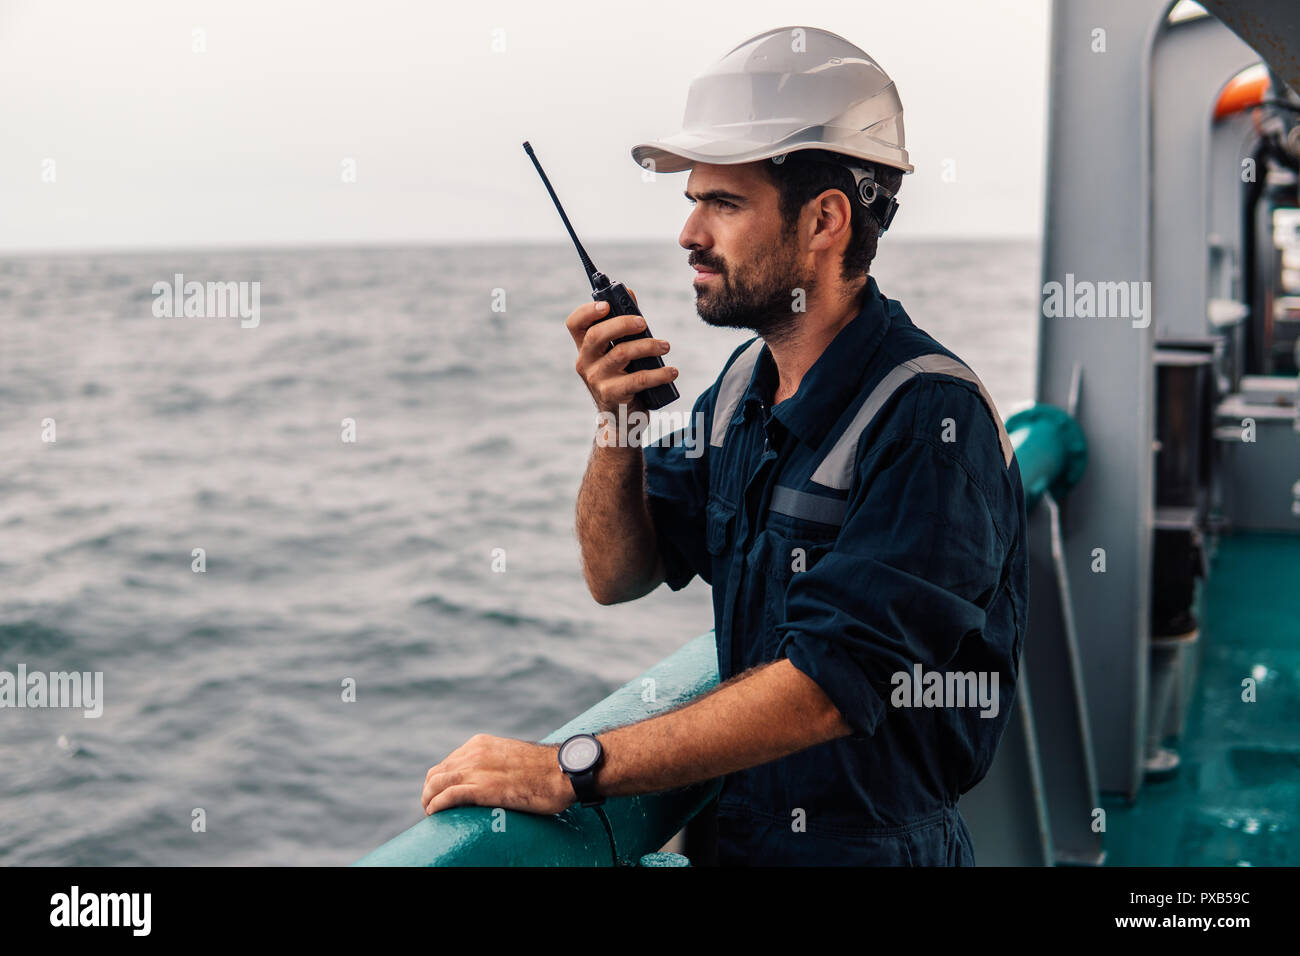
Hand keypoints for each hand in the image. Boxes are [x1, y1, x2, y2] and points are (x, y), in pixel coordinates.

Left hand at [421, 734, 573, 816]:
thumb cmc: (545, 769)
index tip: (440, 794)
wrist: (562, 771)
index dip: (439, 781)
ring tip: (431, 813)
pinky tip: (435, 814)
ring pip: (436, 784)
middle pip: (437, 773)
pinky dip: (437, 805)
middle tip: (432, 807)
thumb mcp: (514, 756)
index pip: (448, 762)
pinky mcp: (483, 788)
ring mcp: (477, 770)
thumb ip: (498, 763)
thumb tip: (493, 777)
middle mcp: (474, 753)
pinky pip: (448, 796)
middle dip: (430, 791)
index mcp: (481, 744)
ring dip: (428, 800)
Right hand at [565, 290, 675, 414]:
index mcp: (585, 347)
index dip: (587, 311)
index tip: (606, 305)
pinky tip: (671, 371)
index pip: (575, 324)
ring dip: (647, 346)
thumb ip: (623, 325)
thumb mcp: (619, 351)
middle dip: (622, 324)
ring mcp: (596, 379)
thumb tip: (629, 294)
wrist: (620, 418)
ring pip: (621, 354)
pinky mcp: (612, 395)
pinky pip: (637, 380)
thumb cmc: (623, 377)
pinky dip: (658, 374)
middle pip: (597, 335)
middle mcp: (585, 362)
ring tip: (665, 346)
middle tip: (644, 323)